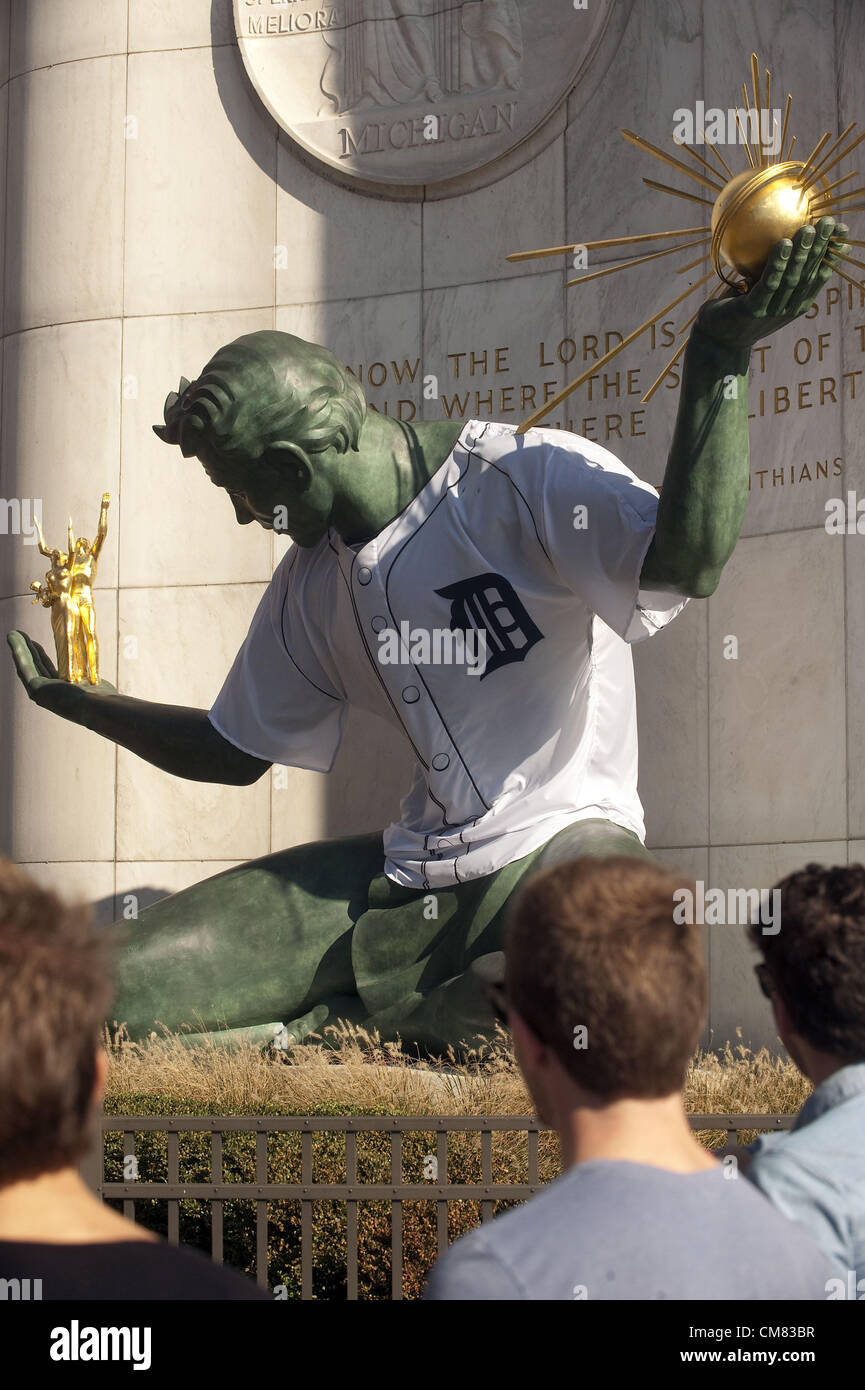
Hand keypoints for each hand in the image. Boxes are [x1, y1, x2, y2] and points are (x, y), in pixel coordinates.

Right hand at [6, 630, 116, 712]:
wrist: (99, 707)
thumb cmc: (103, 699)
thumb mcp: (94, 684)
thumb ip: (88, 679)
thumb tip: (95, 676)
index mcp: (61, 692)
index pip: (47, 669)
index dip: (39, 655)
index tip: (33, 642)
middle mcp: (49, 694)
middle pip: (37, 665)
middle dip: (28, 649)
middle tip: (20, 634)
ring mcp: (41, 693)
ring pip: (28, 664)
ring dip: (20, 647)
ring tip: (13, 633)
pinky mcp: (36, 689)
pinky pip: (24, 665)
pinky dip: (17, 650)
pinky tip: (12, 637)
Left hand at [694, 217, 846, 351]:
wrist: (716, 339)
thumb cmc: (738, 308)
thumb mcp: (759, 288)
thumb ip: (773, 269)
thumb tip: (784, 235)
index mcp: (795, 303)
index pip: (818, 275)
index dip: (832, 254)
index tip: (842, 232)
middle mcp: (788, 308)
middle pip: (809, 273)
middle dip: (821, 246)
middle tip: (829, 221)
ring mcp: (772, 311)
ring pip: (792, 278)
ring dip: (802, 252)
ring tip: (809, 228)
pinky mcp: (753, 310)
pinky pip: (768, 283)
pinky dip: (778, 263)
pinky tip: (783, 243)